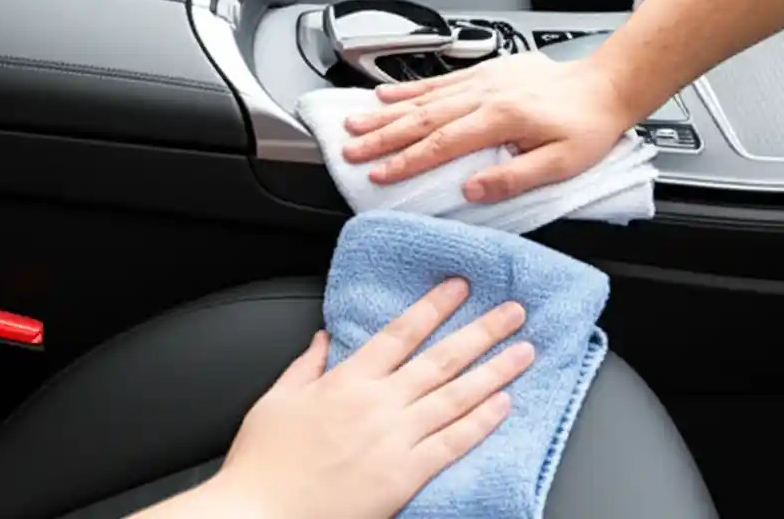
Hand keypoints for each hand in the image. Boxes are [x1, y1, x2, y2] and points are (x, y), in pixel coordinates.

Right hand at [155, 278, 532, 518]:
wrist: (260, 514)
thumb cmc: (263, 464)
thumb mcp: (276, 401)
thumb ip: (306, 366)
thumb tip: (324, 339)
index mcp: (346, 381)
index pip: (401, 332)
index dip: (434, 306)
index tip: (460, 287)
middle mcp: (377, 404)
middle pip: (441, 358)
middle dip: (481, 330)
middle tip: (513, 311)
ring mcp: (394, 439)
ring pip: (455, 396)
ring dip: (495, 371)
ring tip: (524, 351)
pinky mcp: (404, 476)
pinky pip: (452, 443)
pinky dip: (480, 422)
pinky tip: (504, 405)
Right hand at [342, 52, 635, 202]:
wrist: (605, 84)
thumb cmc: (587, 126)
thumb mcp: (562, 164)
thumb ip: (514, 178)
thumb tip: (471, 191)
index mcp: (502, 119)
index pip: (442, 144)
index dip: (407, 161)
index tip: (379, 173)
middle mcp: (486, 95)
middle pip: (422, 118)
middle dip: (382, 135)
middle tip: (350, 149)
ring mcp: (483, 80)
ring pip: (424, 97)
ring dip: (386, 111)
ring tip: (355, 121)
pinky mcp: (485, 72)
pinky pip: (439, 79)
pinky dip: (409, 88)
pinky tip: (386, 94)